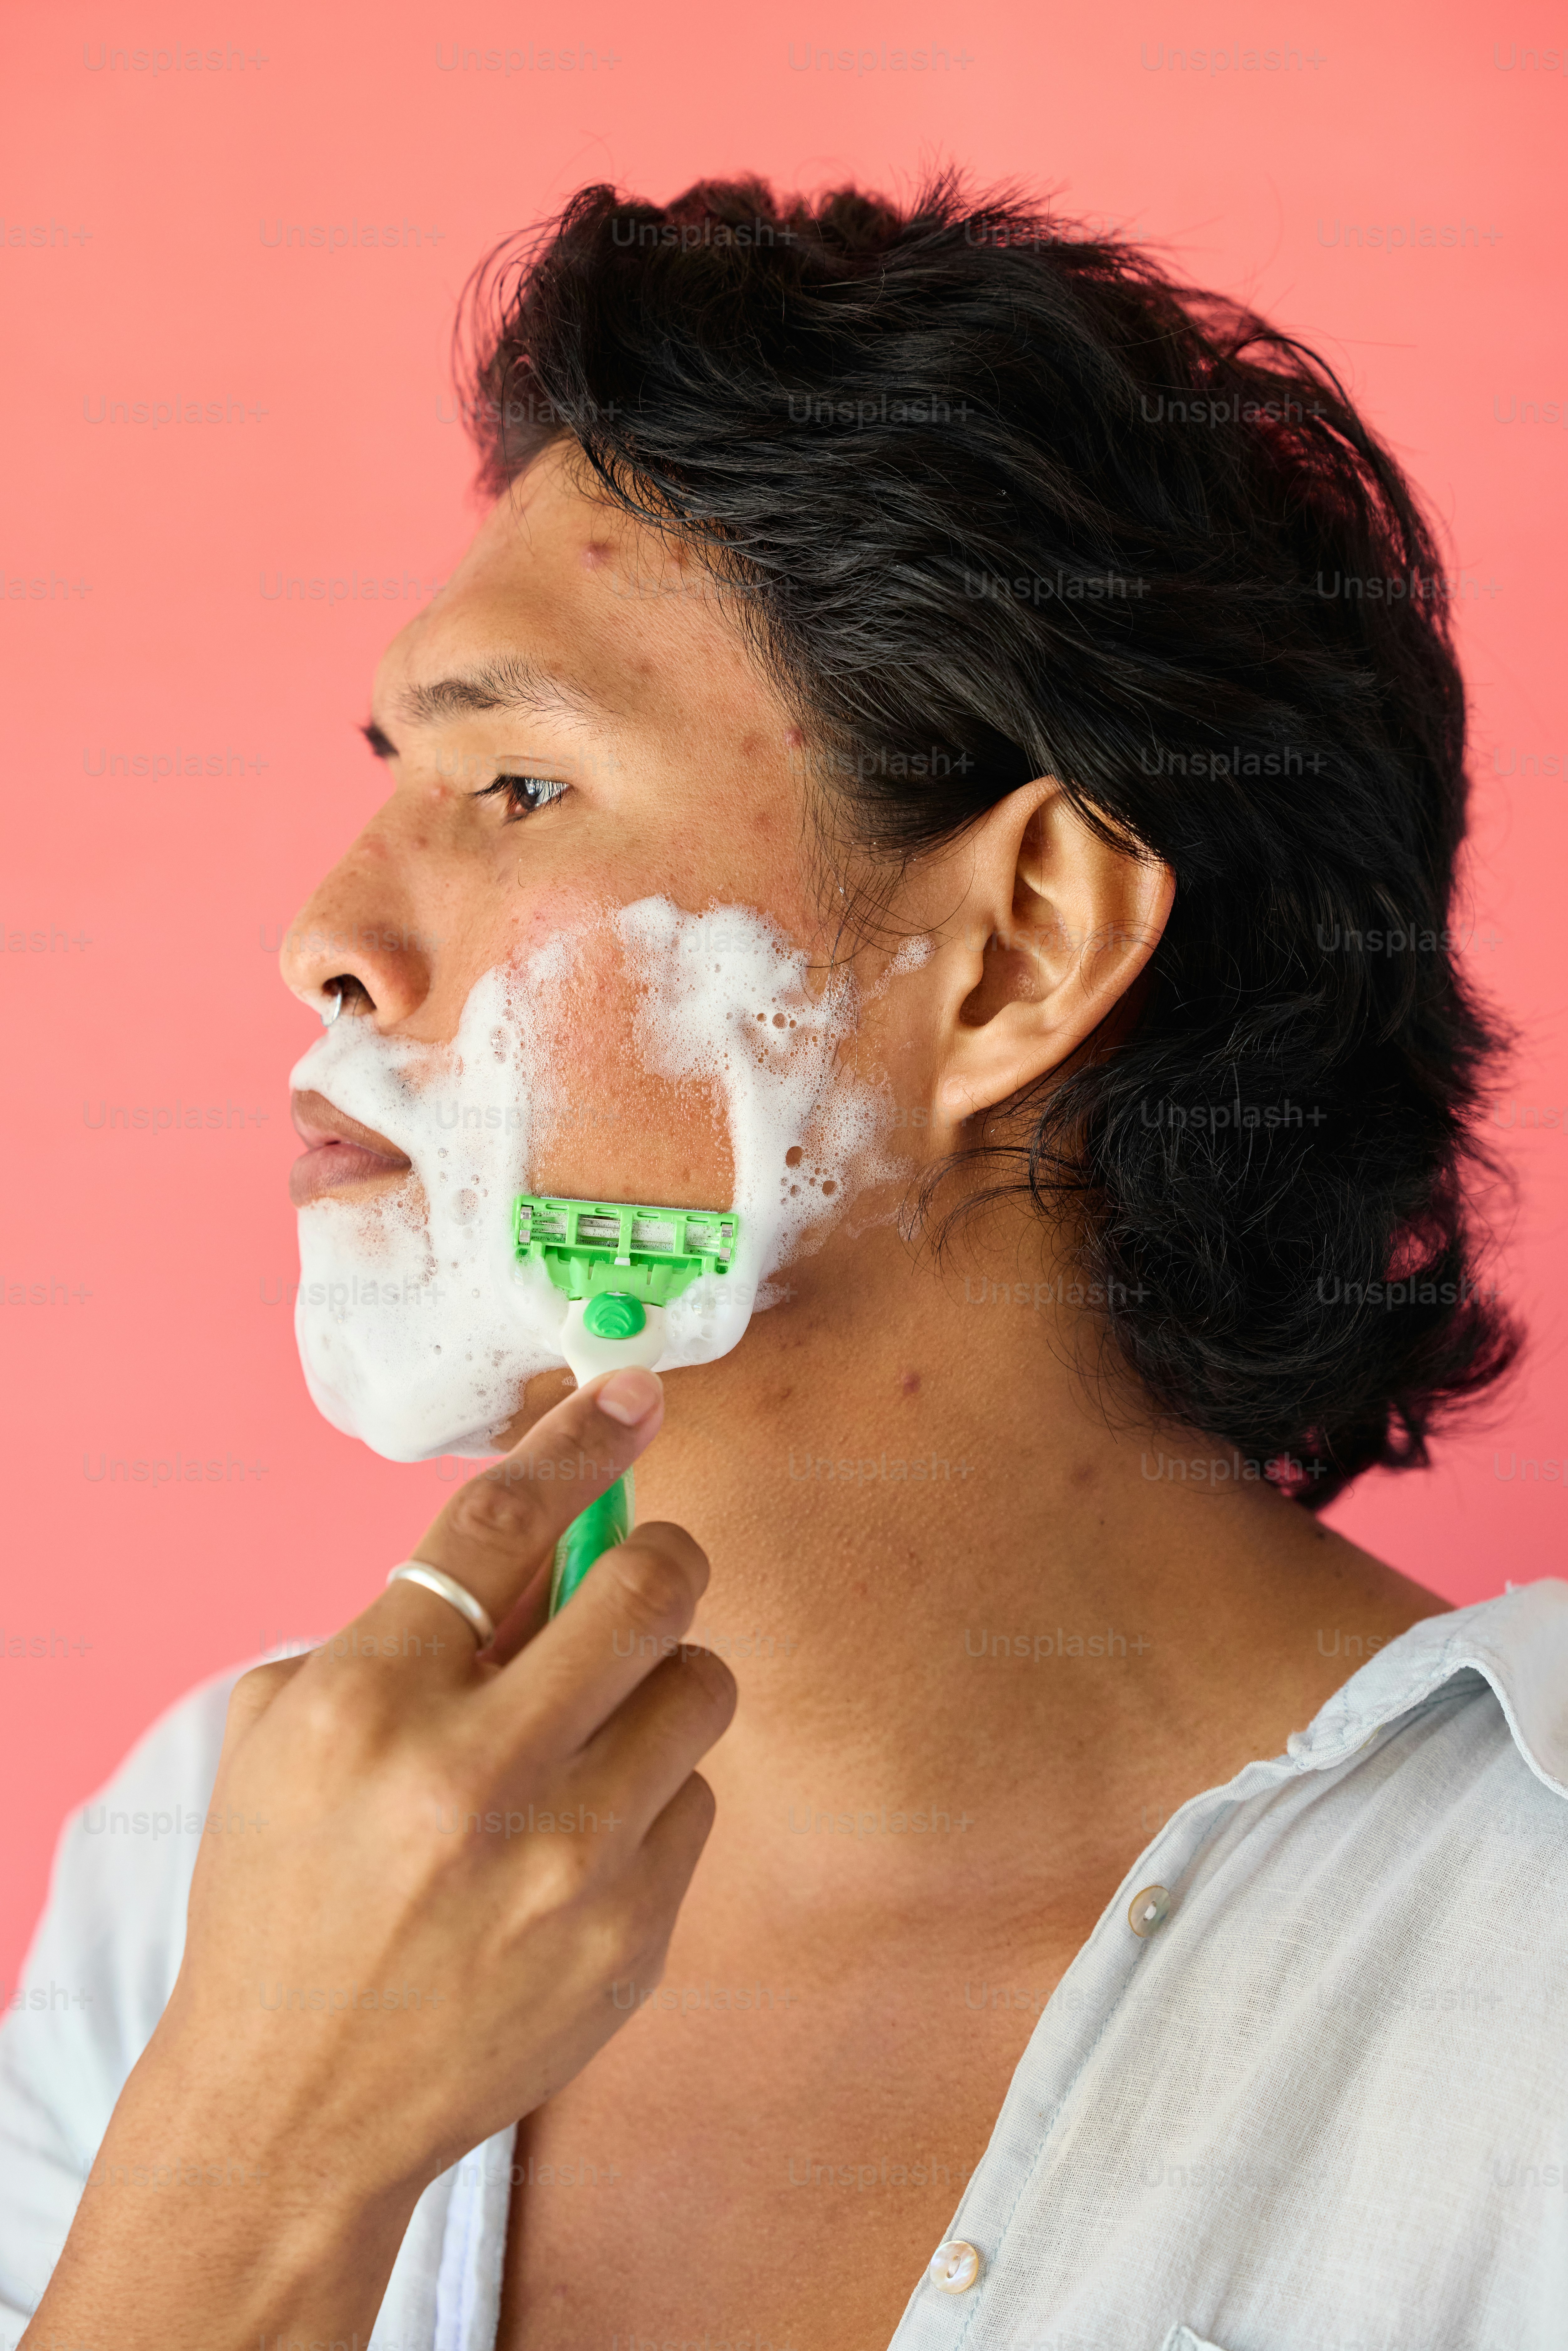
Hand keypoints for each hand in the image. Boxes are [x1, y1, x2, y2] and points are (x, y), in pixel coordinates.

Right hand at [142, 1365, 734, 2203]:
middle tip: (642, 1573)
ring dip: (660, 1681)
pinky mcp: (632, 1936)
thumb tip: (552, 1538)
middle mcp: (473, 1777)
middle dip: (661, 1556)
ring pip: (697, 1687)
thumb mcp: (298, 1730)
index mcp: (370, 1704)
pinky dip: (650, 1796)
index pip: (502, 1520)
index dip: (580, 1440)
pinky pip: (696, 1799)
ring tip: (597, 1727)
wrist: (297, 2104)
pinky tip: (582, 1841)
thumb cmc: (288, 1891)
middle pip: (647, 1589)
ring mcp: (567, 1864)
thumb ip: (417, 1625)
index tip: (631, 1392)